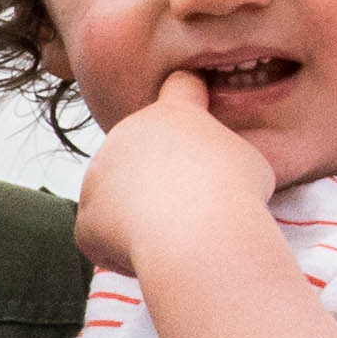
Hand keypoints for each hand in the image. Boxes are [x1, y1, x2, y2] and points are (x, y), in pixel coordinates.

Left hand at [72, 72, 277, 276]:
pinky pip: (108, 236)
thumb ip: (223, 156)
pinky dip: (129, 250)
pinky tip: (155, 250)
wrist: (198, 234)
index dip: (189, 96)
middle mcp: (126, 134)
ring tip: (176, 231)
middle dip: (164, 179)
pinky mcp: (87, 216)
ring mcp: (99, 174)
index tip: (197, 101)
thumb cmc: (234, 197)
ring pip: (122, 198)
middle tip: (195, 207)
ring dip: (143, 215)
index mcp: (171, 115)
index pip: (180, 87)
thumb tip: (212, 168)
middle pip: (145, 154)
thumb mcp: (249, 163)